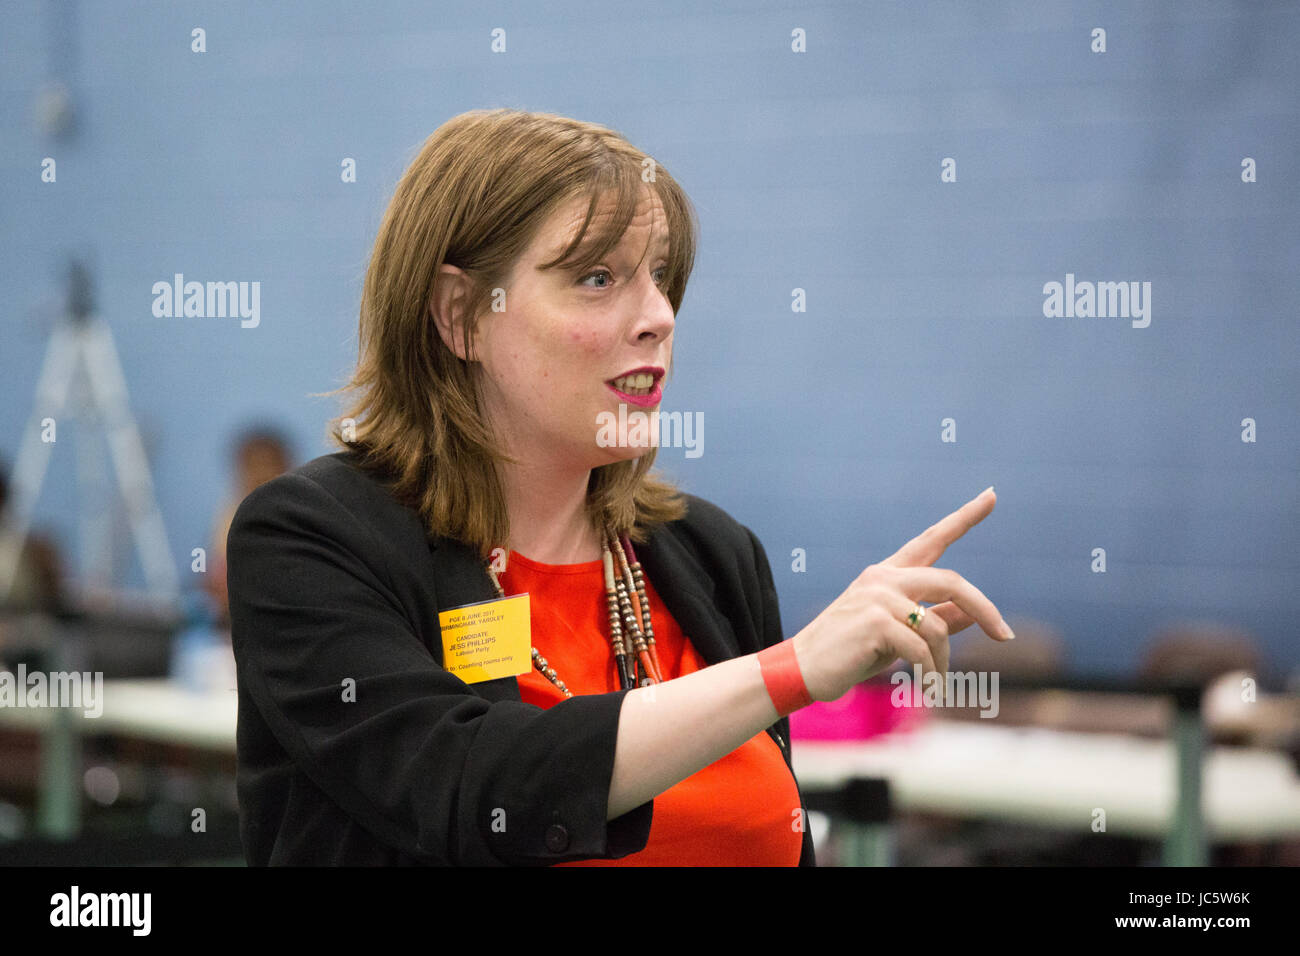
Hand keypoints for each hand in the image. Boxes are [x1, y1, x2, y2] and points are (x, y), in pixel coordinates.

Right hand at [791, 487, 1011, 702]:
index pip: (932, 540)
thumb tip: (973, 614)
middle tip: (1006, 636)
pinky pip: (922, 649)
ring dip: (943, 661)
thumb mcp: (897, 634)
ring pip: (938, 626)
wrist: (803, 670)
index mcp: (888, 574)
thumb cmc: (850, 653)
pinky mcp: (874, 621)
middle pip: (951, 582)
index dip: (964, 518)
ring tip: (933, 682)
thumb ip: (934, 618)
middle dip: (985, 609)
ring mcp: (877, 597)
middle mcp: (883, 577)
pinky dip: (930, 673)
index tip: (991, 495)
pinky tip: (925, 687)